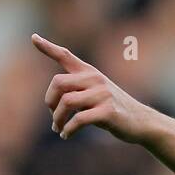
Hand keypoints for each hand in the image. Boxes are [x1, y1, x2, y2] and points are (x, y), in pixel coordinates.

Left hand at [32, 33, 151, 142]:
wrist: (141, 121)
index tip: (33, 38)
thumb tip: (51, 105)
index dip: (48, 47)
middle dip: (50, 102)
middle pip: (58, 83)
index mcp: (90, 72)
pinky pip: (79, 119)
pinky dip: (69, 129)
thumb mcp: (96, 94)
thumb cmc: (114, 109)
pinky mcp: (107, 112)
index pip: (65, 55)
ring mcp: (102, 94)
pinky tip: (66, 135)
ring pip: (66, 102)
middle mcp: (95, 79)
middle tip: (52, 117)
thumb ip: (77, 92)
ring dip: (58, 119)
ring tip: (58, 129)